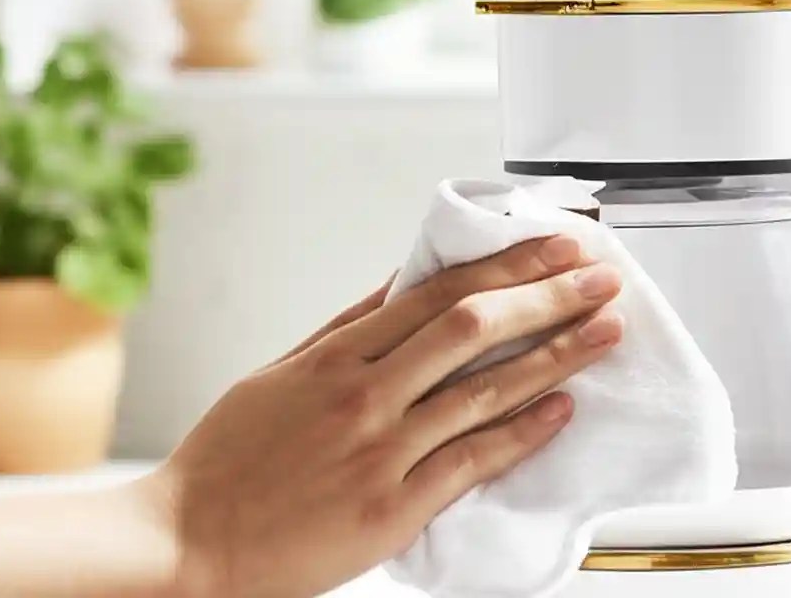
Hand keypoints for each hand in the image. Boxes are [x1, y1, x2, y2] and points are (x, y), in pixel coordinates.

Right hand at [149, 235, 624, 596]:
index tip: (551, 247)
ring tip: (602, 334)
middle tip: (597, 279)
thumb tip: (400, 287)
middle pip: (473, 328)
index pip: (437, 292)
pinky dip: (522, 432)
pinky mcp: (393, 507)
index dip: (505, 265)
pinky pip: (472, 461)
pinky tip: (560, 410)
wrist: (188, 542)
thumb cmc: (226, 464)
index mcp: (334, 357)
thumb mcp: (279, 375)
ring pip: (484, 390)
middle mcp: (362, 395)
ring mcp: (380, 451)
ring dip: (555, 356)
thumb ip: (345, 330)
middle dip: (546, 296)